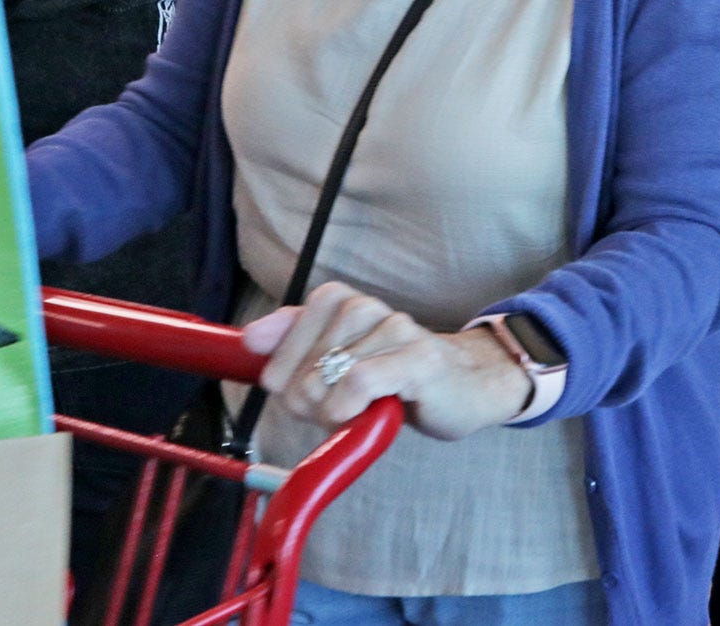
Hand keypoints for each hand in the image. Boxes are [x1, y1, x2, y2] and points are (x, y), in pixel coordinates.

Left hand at [242, 281, 531, 438]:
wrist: (468, 386)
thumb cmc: (399, 378)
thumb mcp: (342, 359)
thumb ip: (296, 343)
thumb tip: (251, 337)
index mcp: (346, 303)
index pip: (287, 330)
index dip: (284, 370)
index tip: (301, 391)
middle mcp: (370, 308)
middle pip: (305, 360)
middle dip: (305, 399)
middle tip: (329, 413)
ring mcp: (398, 331)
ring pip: (329, 373)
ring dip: (328, 409)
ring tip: (349, 417)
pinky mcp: (420, 360)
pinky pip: (361, 381)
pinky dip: (347, 407)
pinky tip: (360, 416)